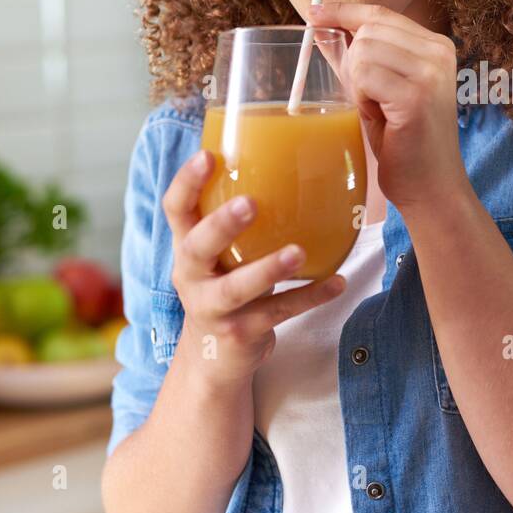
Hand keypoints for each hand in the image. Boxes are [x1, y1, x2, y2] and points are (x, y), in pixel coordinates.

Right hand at [161, 149, 345, 385]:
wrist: (214, 356)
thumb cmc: (227, 285)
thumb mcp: (223, 252)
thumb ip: (242, 221)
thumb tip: (295, 160)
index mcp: (187, 246)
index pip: (176, 209)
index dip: (187, 182)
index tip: (208, 155)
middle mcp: (192, 275)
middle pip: (198, 247)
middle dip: (222, 225)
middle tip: (250, 204)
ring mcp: (213, 308)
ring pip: (237, 288)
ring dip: (269, 269)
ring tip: (298, 251)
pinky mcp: (240, 333)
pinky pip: (278, 313)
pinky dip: (310, 297)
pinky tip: (336, 283)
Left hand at [308, 2, 469, 211]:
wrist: (432, 188)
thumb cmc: (404, 143)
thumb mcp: (379, 92)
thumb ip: (356, 59)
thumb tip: (321, 27)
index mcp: (435, 46)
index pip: (380, 13)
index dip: (343, 11)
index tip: (313, 13)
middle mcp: (439, 52)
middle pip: (368, 30)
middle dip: (353, 64)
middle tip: (369, 99)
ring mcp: (431, 73)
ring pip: (363, 51)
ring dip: (358, 83)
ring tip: (378, 110)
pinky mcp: (416, 96)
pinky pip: (364, 76)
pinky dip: (362, 97)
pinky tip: (381, 118)